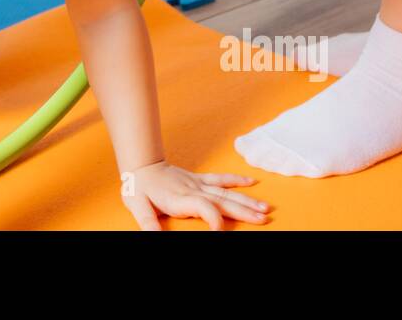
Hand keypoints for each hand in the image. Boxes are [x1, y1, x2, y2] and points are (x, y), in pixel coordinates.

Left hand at [122, 161, 269, 230]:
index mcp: (180, 198)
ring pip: (226, 192)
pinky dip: (236, 180)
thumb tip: (154, 237)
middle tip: (263, 219)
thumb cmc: (139, 187)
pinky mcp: (199, 179)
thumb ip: (147, 222)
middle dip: (243, 211)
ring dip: (246, 199)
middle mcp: (193, 190)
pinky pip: (220, 179)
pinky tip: (252, 182)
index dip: (214, 219)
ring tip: (265, 208)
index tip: (220, 232)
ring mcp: (198, 183)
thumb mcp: (137, 207)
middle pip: (222, 201)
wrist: (141, 164)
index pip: (204, 206)